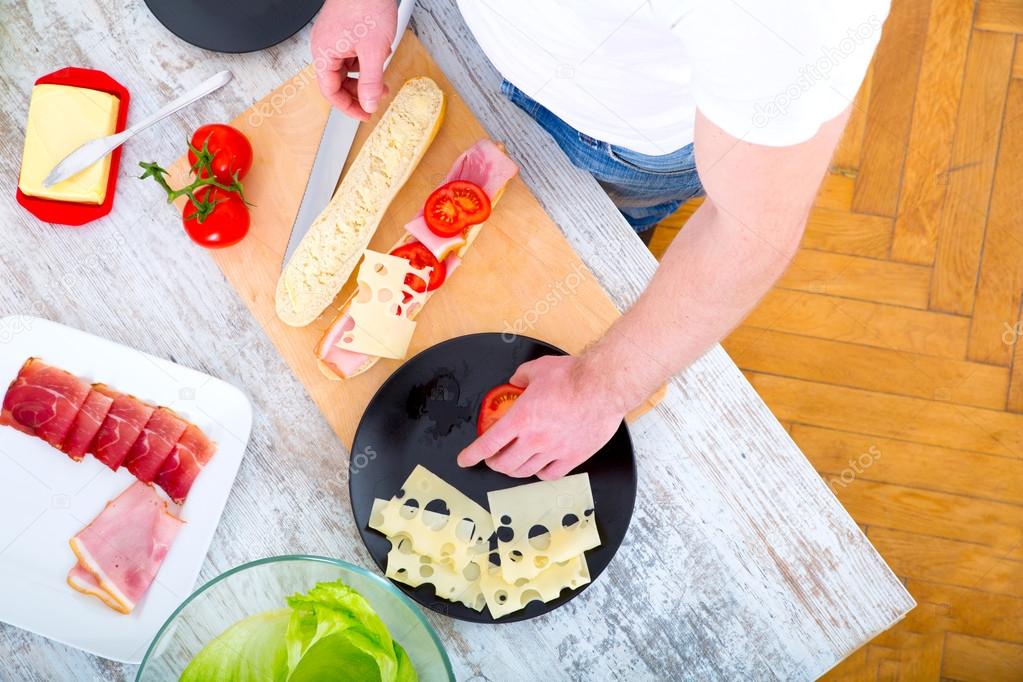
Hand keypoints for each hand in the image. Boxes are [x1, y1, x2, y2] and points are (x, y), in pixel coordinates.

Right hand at [310, 0, 396, 119]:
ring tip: (381, 72)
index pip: (330, 92)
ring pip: (347, 68)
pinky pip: (351, 53)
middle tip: (378, 98)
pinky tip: (378, 53)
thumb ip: (371, 82)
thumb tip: (370, 104)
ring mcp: (333, 38)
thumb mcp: (374, 51)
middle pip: (338, 81)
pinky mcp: (343, 31)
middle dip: (360, 91)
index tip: (365, 114)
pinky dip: (365, 59)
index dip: (348, 107)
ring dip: (364, 75)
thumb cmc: (366, 5)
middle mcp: (324, 46)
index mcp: (324, 53)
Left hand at [457, 355, 625, 479]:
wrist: (604, 386)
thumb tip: (515, 380)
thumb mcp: (538, 368)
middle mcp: (535, 438)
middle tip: (492, 458)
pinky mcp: (573, 456)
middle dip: (493, 463)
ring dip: (513, 470)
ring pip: (525, 472)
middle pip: (504, 463)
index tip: (465, 460)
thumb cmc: (574, 376)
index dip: (472, 455)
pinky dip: (540, 473)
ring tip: (512, 464)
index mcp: (521, 418)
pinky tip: (539, 467)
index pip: (488, 444)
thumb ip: (522, 376)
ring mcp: (554, 450)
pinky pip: (551, 474)